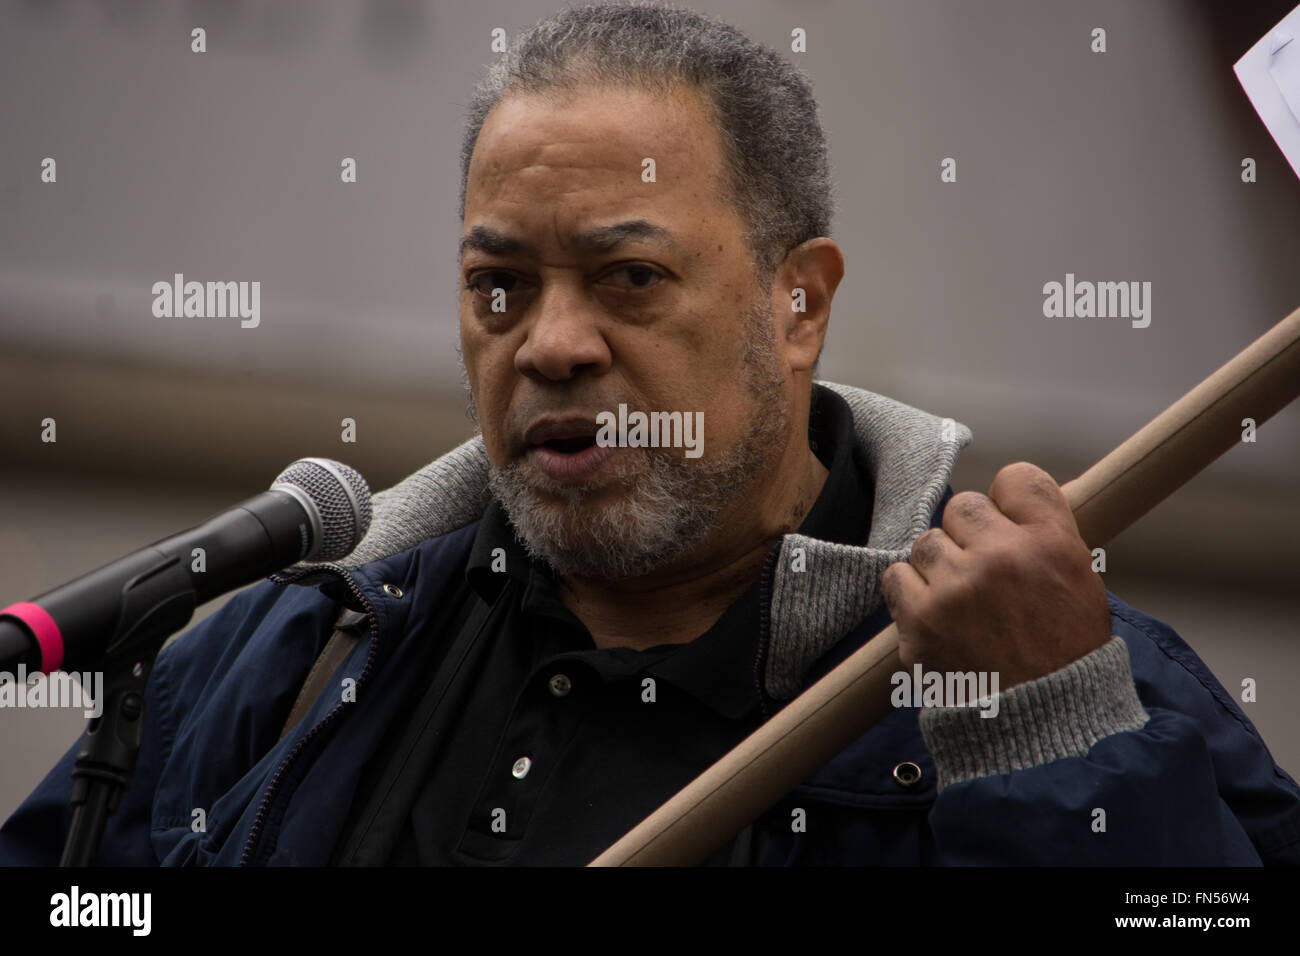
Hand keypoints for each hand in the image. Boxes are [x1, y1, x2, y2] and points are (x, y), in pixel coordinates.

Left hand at [880, 462, 1110, 690]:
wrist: (1041, 727)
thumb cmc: (1064, 657)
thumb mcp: (1080, 585)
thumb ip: (1047, 536)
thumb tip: (1012, 496)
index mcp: (1052, 544)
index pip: (1016, 478)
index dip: (1007, 500)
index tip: (1006, 522)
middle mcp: (1003, 557)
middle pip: (963, 506)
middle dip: (969, 536)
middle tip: (983, 574)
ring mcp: (957, 587)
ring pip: (926, 543)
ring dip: (938, 568)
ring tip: (963, 604)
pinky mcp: (920, 619)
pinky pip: (895, 576)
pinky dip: (909, 593)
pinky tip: (935, 615)